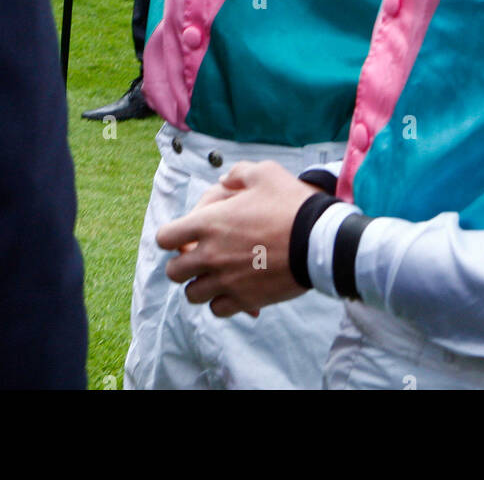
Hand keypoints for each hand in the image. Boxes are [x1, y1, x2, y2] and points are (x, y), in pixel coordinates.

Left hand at [157, 160, 319, 317]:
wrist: (317, 240)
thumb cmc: (290, 203)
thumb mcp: (264, 172)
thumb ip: (237, 173)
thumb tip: (224, 180)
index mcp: (209, 223)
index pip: (165, 238)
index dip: (171, 237)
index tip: (183, 236)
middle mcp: (211, 255)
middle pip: (174, 272)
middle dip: (182, 264)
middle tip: (198, 258)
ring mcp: (226, 281)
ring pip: (193, 294)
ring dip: (200, 285)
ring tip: (214, 276)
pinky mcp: (244, 300)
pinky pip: (217, 310)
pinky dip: (220, 302)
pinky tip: (232, 290)